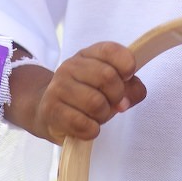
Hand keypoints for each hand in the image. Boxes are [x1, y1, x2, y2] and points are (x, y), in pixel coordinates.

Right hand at [12, 41, 145, 144]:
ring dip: (103, 115)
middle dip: (117, 96)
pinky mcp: (51, 110)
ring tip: (97, 116)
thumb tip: (128, 99)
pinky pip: (82, 124)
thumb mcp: (112, 86)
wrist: (50, 112)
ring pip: (95, 102)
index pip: (111, 50)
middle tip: (114, 104)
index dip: (126, 65)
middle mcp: (71, 66)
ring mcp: (58, 87)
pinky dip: (92, 130)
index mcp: (89, 54)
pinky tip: (88, 127)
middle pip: (106, 77)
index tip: (127, 78)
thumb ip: (131, 88)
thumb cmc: (87, 96)